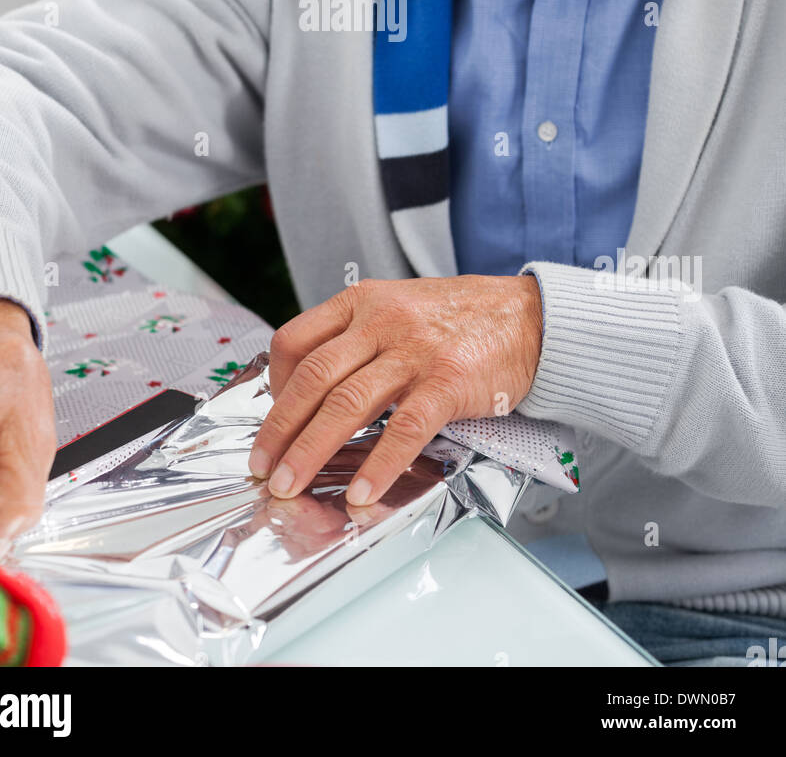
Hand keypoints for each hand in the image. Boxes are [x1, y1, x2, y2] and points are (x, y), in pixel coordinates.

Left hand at [248, 274, 541, 506]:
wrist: (528, 315)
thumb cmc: (461, 318)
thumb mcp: (398, 306)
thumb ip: (358, 337)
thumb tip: (314, 390)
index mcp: (362, 301)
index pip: (296, 339)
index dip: (274, 384)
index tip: (272, 418)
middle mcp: (382, 321)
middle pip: (313, 377)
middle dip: (280, 428)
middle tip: (263, 468)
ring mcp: (415, 350)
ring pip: (347, 402)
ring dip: (311, 449)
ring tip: (290, 485)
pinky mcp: (448, 381)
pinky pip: (404, 427)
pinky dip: (379, 463)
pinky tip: (361, 491)